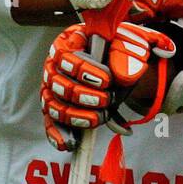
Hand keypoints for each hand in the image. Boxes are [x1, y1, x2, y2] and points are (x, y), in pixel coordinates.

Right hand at [41, 22, 173, 150]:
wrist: (128, 64)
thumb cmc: (126, 49)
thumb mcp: (133, 43)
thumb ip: (128, 53)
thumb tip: (122, 76)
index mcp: (72, 40)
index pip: (66, 57)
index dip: (85, 71)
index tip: (107, 81)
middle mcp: (56, 63)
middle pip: (58, 84)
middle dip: (84, 96)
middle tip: (108, 100)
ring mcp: (54, 86)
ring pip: (53, 106)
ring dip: (77, 116)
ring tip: (99, 118)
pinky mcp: (57, 107)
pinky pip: (50, 122)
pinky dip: (58, 134)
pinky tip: (70, 143)